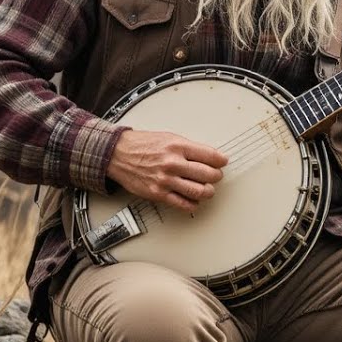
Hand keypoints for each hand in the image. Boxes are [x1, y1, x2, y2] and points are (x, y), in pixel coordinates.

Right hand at [106, 128, 228, 213]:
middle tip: (215, 176)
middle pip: (208, 175)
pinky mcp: (158, 193)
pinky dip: (193, 204)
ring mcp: (166, 180)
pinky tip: (194, 200)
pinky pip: (182, 204)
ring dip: (208, 191)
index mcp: (178, 147)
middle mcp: (173, 163)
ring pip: (199, 191)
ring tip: (207, 189)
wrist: (118, 154)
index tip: (223, 163)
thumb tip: (209, 157)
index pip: (210, 156)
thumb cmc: (143, 144)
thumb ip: (189, 148)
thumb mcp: (169, 138)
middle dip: (216, 176)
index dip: (221, 161)